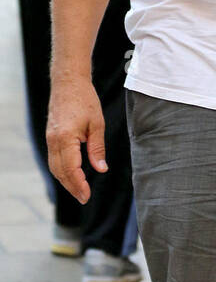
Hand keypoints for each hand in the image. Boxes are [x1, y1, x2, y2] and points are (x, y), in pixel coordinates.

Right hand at [47, 76, 108, 204]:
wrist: (68, 83)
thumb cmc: (85, 100)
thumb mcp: (97, 124)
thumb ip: (97, 148)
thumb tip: (101, 169)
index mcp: (65, 138)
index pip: (71, 169)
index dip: (78, 185)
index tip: (86, 196)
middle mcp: (54, 140)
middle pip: (60, 171)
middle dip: (71, 187)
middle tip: (84, 198)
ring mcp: (49, 138)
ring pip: (54, 167)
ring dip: (65, 180)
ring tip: (78, 190)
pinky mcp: (50, 136)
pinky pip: (53, 159)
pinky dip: (61, 170)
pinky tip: (71, 175)